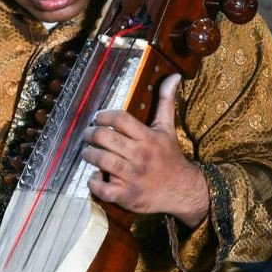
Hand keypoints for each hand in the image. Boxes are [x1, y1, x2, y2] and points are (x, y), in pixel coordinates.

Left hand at [82, 74, 208, 227]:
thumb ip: (166, 102)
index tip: (98, 118)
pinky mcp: (127, 195)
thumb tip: (173, 76)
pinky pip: (103, 188)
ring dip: (89, 154)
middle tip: (87, 134)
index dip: (103, 116)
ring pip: (101, 160)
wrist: (184, 191)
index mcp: (148, 138)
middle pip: (106, 138)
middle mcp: (140, 155)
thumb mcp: (167, 128)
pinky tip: (95, 176)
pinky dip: (94, 182)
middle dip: (90, 134)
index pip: (120, 119)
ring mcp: (133, 176)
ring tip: (87, 152)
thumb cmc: (170, 157)